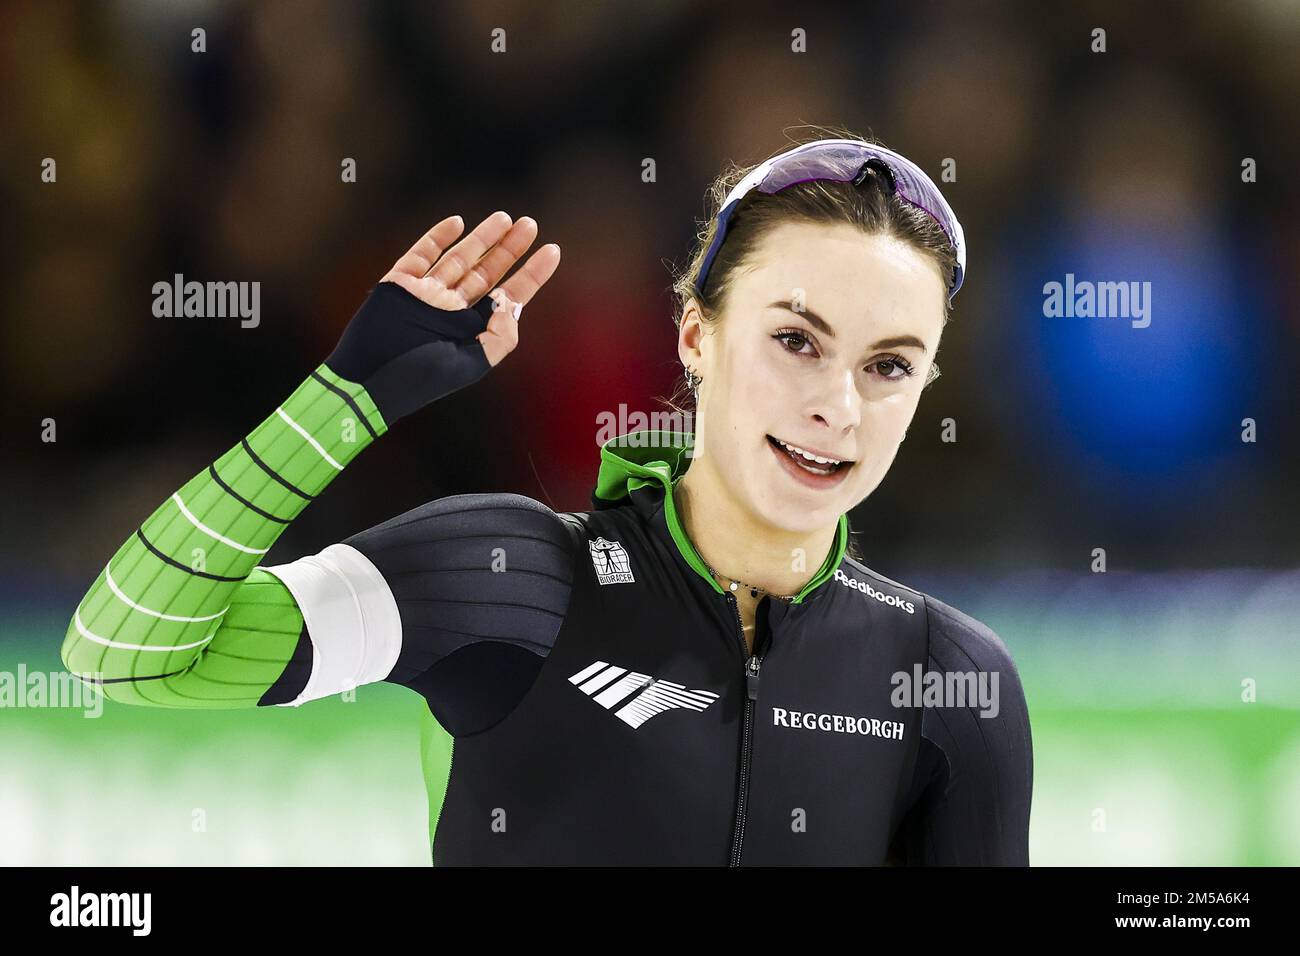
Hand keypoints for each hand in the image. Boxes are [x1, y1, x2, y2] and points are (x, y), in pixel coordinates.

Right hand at [380, 212, 560, 365]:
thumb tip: (512, 306)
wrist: (368, 380)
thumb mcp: (469, 364)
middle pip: (488, 272)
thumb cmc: (418, 379)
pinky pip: (421, 254)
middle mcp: (452, 309)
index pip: (509, 296)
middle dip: (509, 248)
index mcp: (472, 329)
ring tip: (505, 218)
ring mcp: (427, 293)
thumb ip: (498, 338)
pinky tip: (458, 222)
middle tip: (530, 224)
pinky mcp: (400, 283)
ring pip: (460, 258)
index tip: (553, 251)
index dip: (531, 274)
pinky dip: (438, 237)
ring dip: (482, 238)